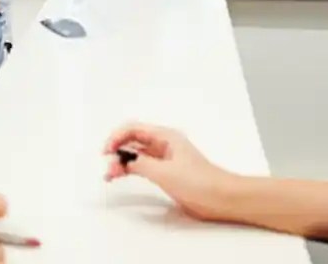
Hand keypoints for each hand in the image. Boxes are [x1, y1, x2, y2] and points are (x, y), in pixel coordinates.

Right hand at [104, 122, 235, 221]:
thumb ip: (141, 164)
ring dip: (122, 161)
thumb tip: (123, 160)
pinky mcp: (166, 173)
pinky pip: (142, 166)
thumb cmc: (200, 182)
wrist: (221, 198)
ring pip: (136, 154)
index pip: (133, 128)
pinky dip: (130, 169)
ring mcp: (165, 159)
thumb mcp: (165, 172)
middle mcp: (164, 145)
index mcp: (166, 137)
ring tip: (110, 174)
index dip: (116, 137)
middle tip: (108, 166)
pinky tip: (122, 176)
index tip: (107, 152)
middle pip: (133, 140)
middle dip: (118, 150)